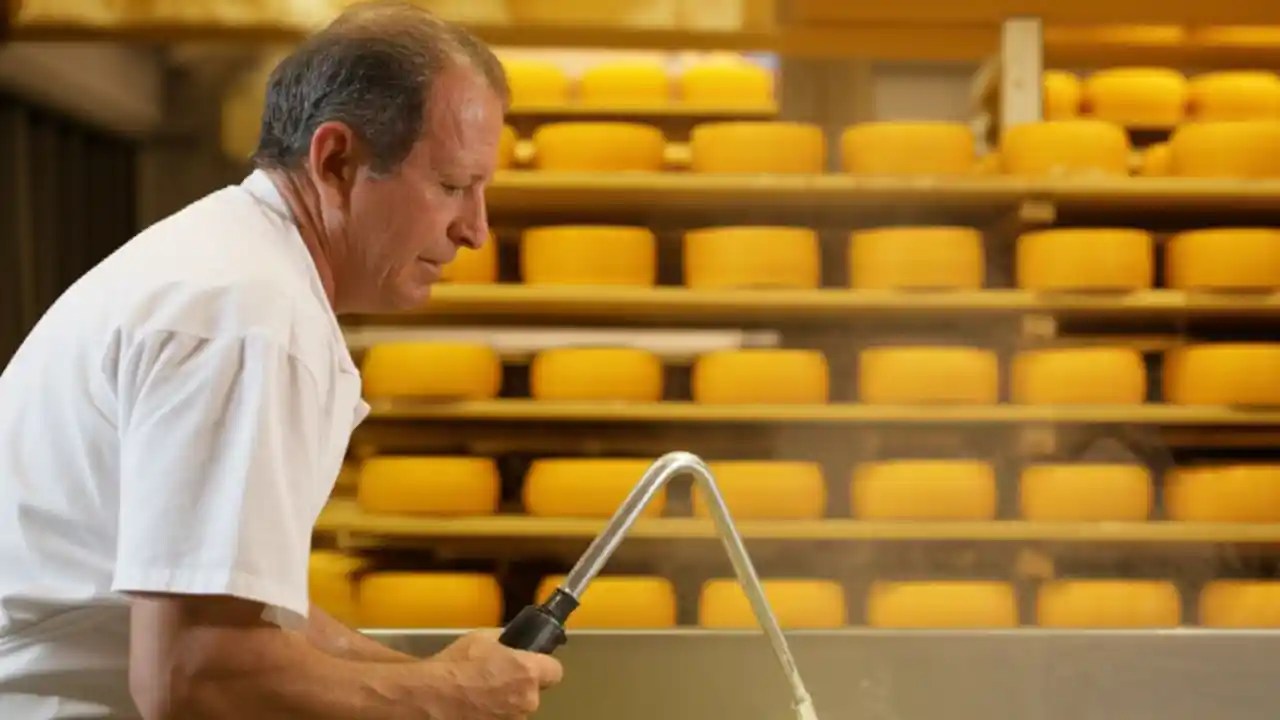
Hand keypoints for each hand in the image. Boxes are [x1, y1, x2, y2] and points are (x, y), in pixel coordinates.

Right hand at [420, 629, 563, 718]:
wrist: (427, 695)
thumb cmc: (453, 667)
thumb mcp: (482, 638)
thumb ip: (505, 639)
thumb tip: (513, 638)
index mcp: (528, 673)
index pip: (555, 672)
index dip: (542, 668)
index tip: (532, 666)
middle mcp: (526, 701)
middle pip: (533, 693)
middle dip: (518, 688)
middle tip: (495, 680)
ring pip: (516, 711)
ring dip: (504, 705)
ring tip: (478, 696)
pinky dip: (491, 716)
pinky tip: (473, 708)